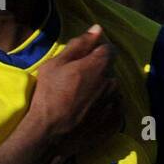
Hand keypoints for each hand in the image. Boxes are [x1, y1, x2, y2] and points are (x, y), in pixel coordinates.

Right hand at [22, 25, 121, 163]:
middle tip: (78, 85)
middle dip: (98, 73)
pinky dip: (105, 110)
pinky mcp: (115, 123)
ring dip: (102, 92)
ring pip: (113, 91)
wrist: (49, 135)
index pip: (108, 49)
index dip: (97, 52)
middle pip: (110, 72)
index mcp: (99, 65)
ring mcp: (115, 105)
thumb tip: (97, 28)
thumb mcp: (56, 64)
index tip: (84, 61)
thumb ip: (79, 44)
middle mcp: (113, 83)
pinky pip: (114, 111)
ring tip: (82, 102)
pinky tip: (89, 115)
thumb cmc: (48, 96)